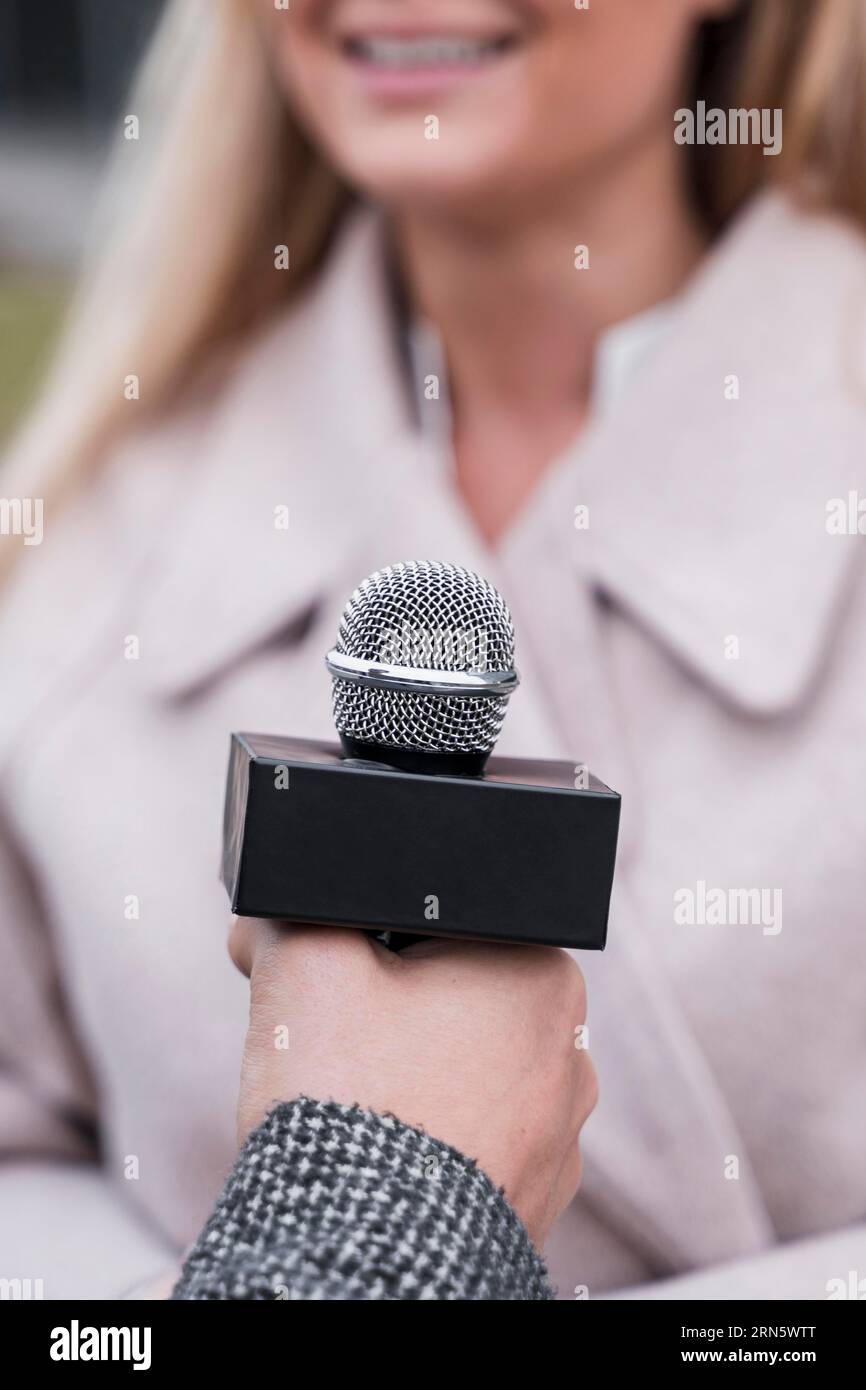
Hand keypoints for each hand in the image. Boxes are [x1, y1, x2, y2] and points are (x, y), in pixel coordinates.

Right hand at [228, 919, 596, 1246]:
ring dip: (406, 1073)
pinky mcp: (534, 1195)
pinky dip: (429, 1136)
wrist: (367, 1251)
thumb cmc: (351, 1096)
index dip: (367, 937)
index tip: (326, 969)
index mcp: (542, 971)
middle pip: (452, 994)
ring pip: (461, 1068)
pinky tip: (386, 1152)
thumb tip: (267, 914)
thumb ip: (289, 912)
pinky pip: (473, 1138)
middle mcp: (571, 1049)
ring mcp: (561, 1133)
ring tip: (360, 1102)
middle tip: (336, 1040)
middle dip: (385, 1006)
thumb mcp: (304, 962)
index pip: (438, 923)